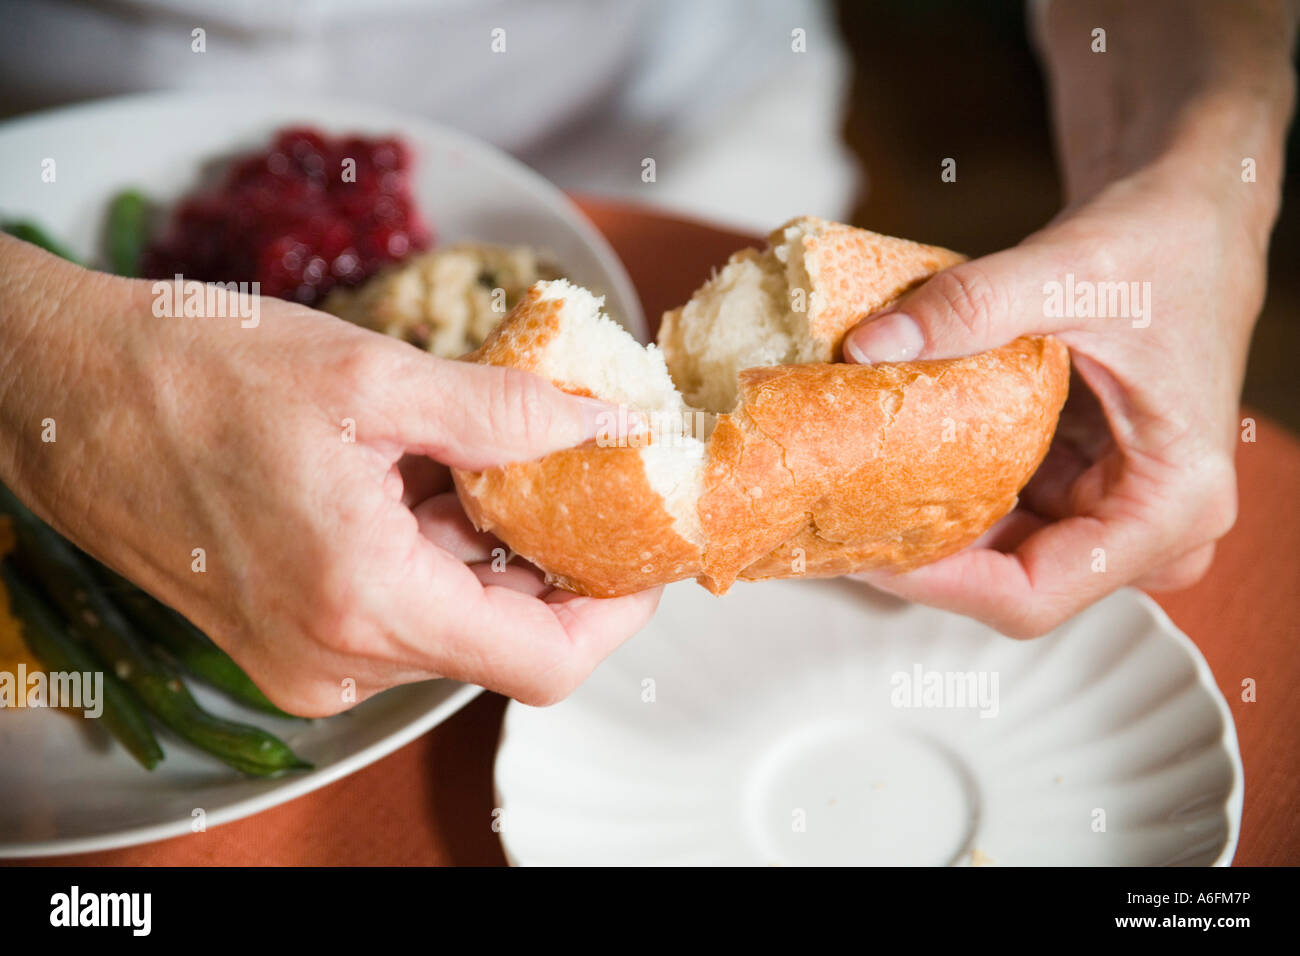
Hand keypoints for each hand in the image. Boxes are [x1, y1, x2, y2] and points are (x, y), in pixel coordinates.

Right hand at [0, 239, 658, 713]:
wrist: (63, 391)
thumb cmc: (192, 373)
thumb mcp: (373, 378)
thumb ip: (508, 413)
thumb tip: (608, 424)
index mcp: (364, 603)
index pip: (543, 662)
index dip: (614, 614)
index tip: (641, 553)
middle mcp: (334, 659)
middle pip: (499, 641)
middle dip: (550, 564)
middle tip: (574, 478)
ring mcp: (303, 660)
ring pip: (448, 624)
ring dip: (485, 553)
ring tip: (482, 461)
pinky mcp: (282, 640)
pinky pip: (393, 615)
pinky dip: (430, 558)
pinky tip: (421, 483)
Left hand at [838, 0, 1295, 636]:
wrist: (1190, 216)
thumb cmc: (1168, 243)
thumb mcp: (1068, 271)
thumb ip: (968, 308)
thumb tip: (868, 349)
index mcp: (1171, 504)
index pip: (1034, 592)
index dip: (936, 582)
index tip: (862, 546)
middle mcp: (1147, 526)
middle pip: (1006, 580)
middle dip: (915, 551)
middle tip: (830, 516)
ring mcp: (1110, 510)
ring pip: (995, 551)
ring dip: (920, 521)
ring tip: (843, 489)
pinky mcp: (1078, 484)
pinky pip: (998, 509)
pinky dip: (941, 487)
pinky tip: (885, 459)